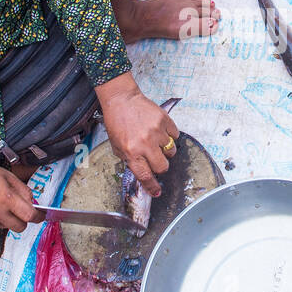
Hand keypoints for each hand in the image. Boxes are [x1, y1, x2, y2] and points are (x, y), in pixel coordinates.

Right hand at [0, 148, 44, 231]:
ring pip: (7, 227)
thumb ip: (23, 190)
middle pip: (20, 227)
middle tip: (23, 211)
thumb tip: (33, 203)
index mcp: (6, 198)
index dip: (38, 217)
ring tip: (2, 204)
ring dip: (10, 219)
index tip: (41, 215)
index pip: (29, 216)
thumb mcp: (8, 176)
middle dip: (25, 220)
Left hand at [96, 73, 178, 196]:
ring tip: (156, 141)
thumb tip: (143, 171)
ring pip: (171, 151)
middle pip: (163, 166)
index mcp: (131, 152)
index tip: (156, 191)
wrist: (122, 100)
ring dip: (165, 150)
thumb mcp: (116, 146)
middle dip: (160, 166)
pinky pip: (174, 135)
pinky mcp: (164, 120)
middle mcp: (145, 143)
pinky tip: (160, 131)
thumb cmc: (117, 122)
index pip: (145, 176)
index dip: (152, 186)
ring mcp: (156, 132)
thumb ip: (129, 159)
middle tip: (155, 159)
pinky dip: (169, 135)